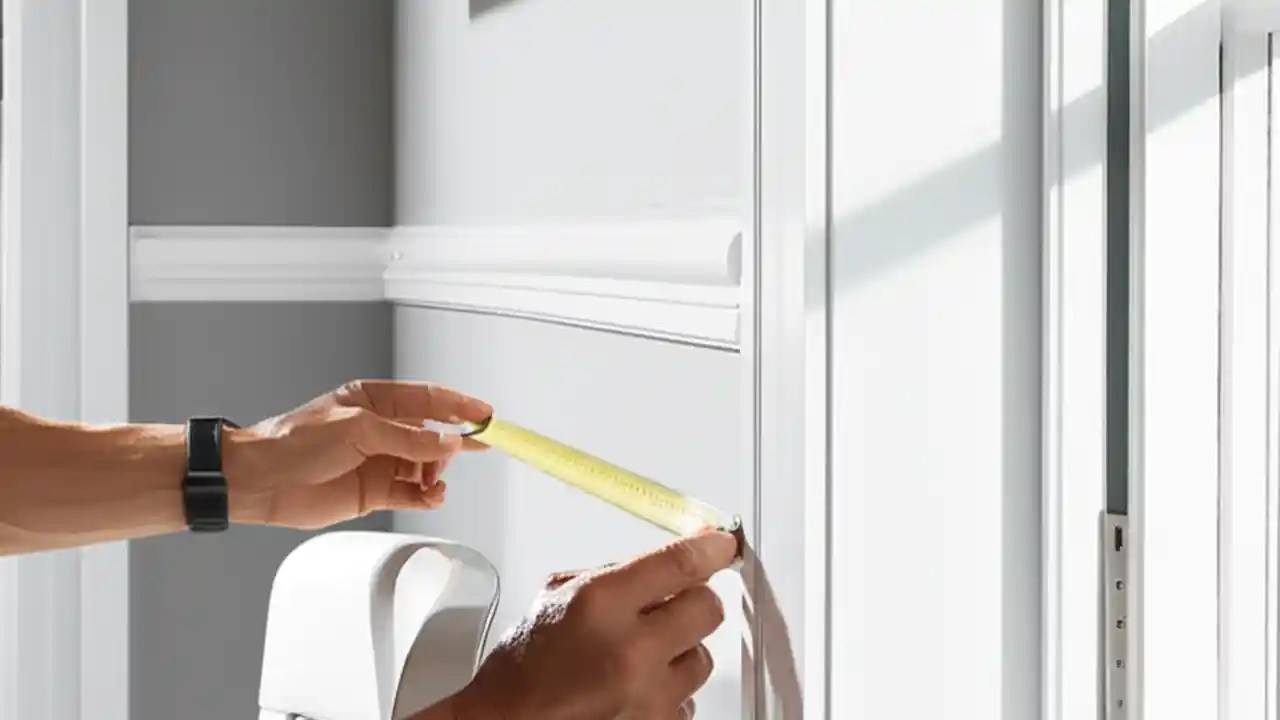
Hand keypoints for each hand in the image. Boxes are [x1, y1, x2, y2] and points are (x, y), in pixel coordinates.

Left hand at [224, 380, 491, 528]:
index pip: (429, 398)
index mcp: (375, 401)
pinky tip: (431, 496)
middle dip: (456, 441)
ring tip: (433, 481)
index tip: (486, 414)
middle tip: (482, 446)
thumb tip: (449, 441)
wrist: (261, 482)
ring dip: (437, 473)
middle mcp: (381, 430)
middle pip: (433, 433)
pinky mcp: (375, 492)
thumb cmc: (295, 442)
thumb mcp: (357, 429)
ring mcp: (379, 461)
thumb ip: (408, 438)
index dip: (460, 405)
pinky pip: (413, 493)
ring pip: (426, 466)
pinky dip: (427, 496)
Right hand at [448, 530, 736, 719]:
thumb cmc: (523, 670)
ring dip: (679, 653)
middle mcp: (630, 650)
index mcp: (600, 604)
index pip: (678, 563)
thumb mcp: (556, 600)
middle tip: (673, 605)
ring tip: (638, 658)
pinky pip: (687, 700)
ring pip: (701, 658)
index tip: (722, 545)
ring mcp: (647, 696)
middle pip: (706, 609)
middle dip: (693, 602)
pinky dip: (667, 692)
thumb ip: (615, 578)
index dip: (710, 549)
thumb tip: (670, 564)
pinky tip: (634, 690)